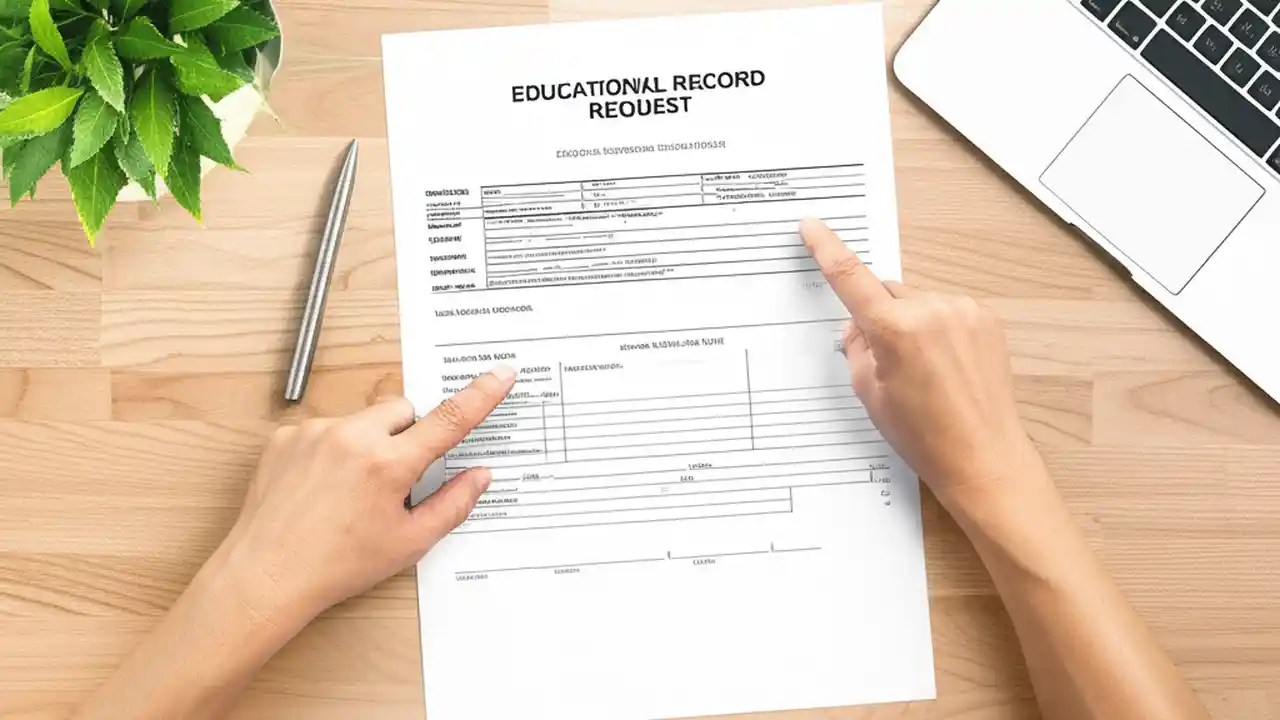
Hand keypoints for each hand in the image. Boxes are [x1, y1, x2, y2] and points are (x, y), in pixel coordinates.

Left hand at [219, 365, 515, 624]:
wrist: (265, 575)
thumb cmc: (336, 565)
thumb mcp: (408, 542)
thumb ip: (453, 505)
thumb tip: (480, 476)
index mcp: (388, 464)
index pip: (449, 420)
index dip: (481, 395)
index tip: (501, 374)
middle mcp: (352, 437)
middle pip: (403, 410)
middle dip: (408, 434)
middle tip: (398, 475)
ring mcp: (315, 432)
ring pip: (363, 419)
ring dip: (368, 442)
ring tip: (350, 490)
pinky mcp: (287, 436)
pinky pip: (325, 429)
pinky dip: (333, 450)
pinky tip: (322, 487)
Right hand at [799, 219, 1042, 512]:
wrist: (983, 456)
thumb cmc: (923, 435)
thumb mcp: (870, 393)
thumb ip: (857, 348)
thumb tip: (858, 325)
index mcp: (895, 329)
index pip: (850, 277)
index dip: (827, 249)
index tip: (811, 226)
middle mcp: (931, 310)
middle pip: (887, 292)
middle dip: (879, 316)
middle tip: (884, 359)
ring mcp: (963, 311)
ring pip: (917, 301)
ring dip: (910, 322)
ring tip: (922, 370)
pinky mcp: (985, 319)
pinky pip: (946, 309)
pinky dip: (937, 328)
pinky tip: (945, 365)